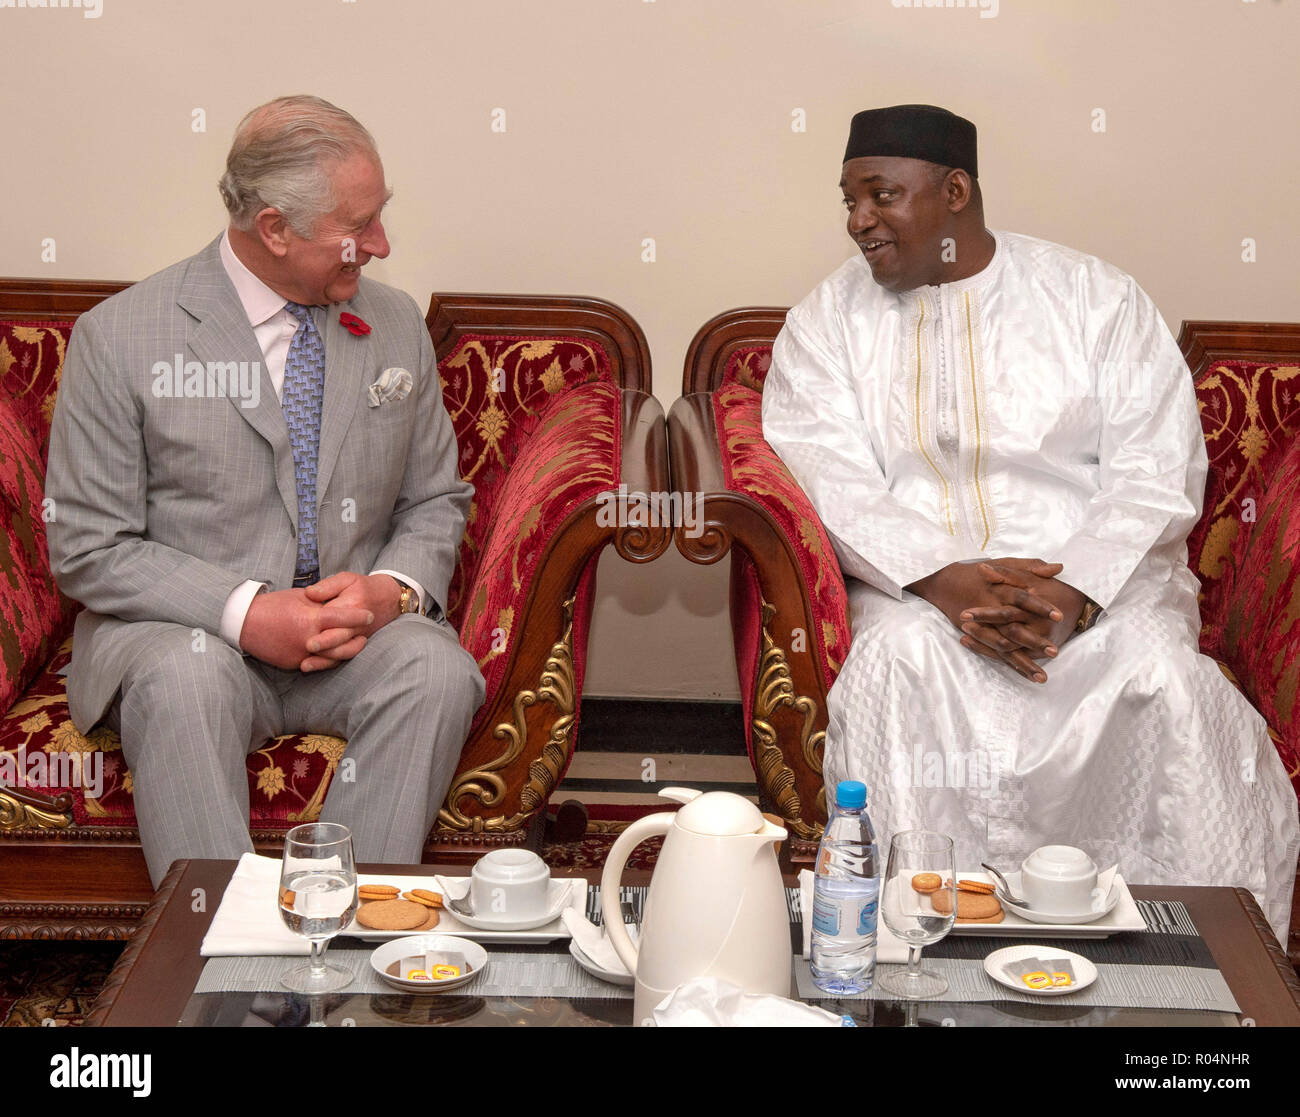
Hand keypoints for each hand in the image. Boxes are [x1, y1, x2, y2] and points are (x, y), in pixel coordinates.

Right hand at [238, 587, 374, 670]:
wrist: (244, 623)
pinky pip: (316, 662)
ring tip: (355, 643)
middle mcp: (308, 639)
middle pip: (342, 643)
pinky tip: (334, 651)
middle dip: (356, 639)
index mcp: (310, 618)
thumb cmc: (273, 605)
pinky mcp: (294, 663)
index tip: (369, 615)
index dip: (358, 617)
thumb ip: (321, 603)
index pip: (342, 618)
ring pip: (331, 657)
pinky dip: (327, 657)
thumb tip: (338, 604)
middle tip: (366, 632)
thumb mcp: (299, 598)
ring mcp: (301, 653)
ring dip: (345, 651)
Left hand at [299, 572, 402, 671]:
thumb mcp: (347, 579)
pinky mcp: (355, 644)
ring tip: (305, 665)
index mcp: (353, 606)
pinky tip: (312, 667)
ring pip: (341, 652)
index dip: (319, 620)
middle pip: (339, 637)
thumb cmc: (363, 587)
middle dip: (324, 643)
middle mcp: (356, 625)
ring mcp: (357, 637)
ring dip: (323, 659)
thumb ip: (328, 586)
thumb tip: (308, 593)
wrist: (389, 599)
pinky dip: (328, 664)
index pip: (334, 615)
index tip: (304, 623)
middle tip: (308, 646)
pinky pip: (343, 657)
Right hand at [907, 559, 1064, 683]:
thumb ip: (1030, 566)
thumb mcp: (1003, 563)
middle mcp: (992, 610)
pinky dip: (1013, 665)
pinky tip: (1030, 677)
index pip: (1023, 599)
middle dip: (1034, 642)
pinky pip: (996, 654)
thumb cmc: (976, 573)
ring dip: (1024, 662)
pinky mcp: (979, 636)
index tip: (1059, 616)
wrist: (943, 584)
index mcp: (1000, 590)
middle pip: (1014, 629)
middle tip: (1054, 651)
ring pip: (1005, 647)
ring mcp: (984, 626)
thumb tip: (1058, 568)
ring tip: (1042, 676)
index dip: (1040, 607)